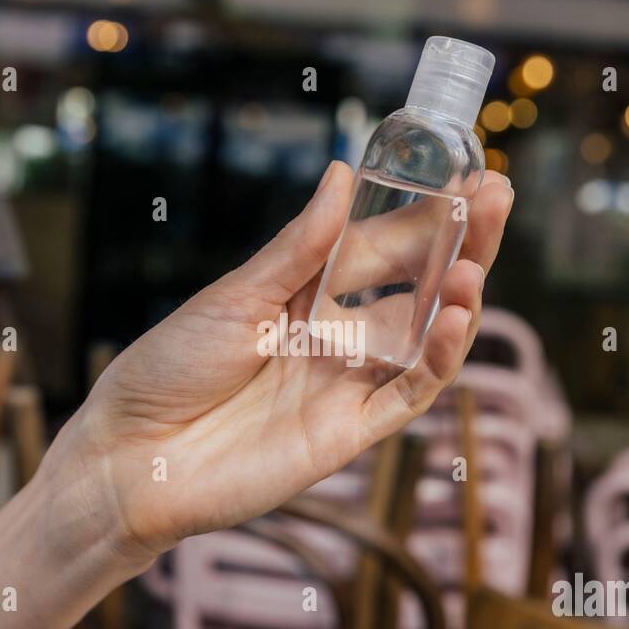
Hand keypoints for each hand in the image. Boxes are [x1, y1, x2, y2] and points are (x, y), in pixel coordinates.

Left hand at [45, 162, 513, 560]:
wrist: (130, 455)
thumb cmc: (168, 369)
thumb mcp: (234, 296)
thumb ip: (299, 247)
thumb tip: (344, 174)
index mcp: (307, 294)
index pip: (383, 248)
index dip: (427, 215)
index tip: (468, 174)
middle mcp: (337, 336)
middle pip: (418, 287)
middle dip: (463, 244)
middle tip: (499, 196)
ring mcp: (348, 384)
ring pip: (426, 339)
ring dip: (459, 299)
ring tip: (478, 257)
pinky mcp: (349, 432)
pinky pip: (407, 394)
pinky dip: (437, 358)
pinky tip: (454, 316)